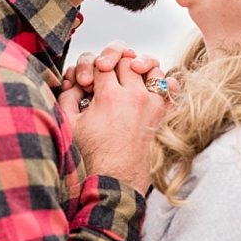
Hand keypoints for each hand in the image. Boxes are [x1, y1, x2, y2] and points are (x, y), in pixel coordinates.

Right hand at [59, 46, 175, 193]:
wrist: (116, 180)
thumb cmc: (91, 154)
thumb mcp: (69, 123)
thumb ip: (69, 94)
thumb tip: (76, 79)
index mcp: (110, 96)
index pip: (102, 62)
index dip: (93, 68)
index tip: (90, 84)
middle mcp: (136, 96)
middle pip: (127, 61)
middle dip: (115, 64)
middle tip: (107, 79)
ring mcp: (154, 104)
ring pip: (152, 68)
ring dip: (139, 70)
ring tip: (129, 80)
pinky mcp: (165, 114)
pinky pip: (171, 86)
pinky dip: (162, 82)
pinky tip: (149, 89)